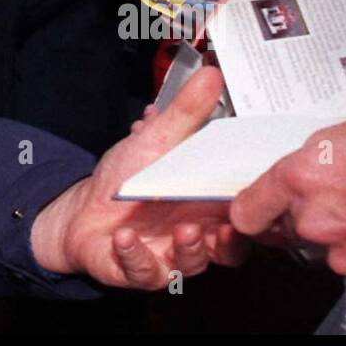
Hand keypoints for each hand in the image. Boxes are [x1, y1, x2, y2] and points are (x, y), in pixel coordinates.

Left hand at [29, 68, 245, 288]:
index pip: (243, 205)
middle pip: (231, 244)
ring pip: (195, 263)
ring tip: (184, 231)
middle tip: (230, 226)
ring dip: (191, 250)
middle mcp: (199, 232)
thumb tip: (211, 74)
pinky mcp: (143, 271)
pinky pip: (146, 271)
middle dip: (234, 238)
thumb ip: (186, 113)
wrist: (84, 209)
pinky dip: (136, 256)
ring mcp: (172, 255)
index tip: (261, 191)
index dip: (256, 203)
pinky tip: (125, 239)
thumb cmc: (127, 178)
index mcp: (208, 201)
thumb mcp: (155, 139)